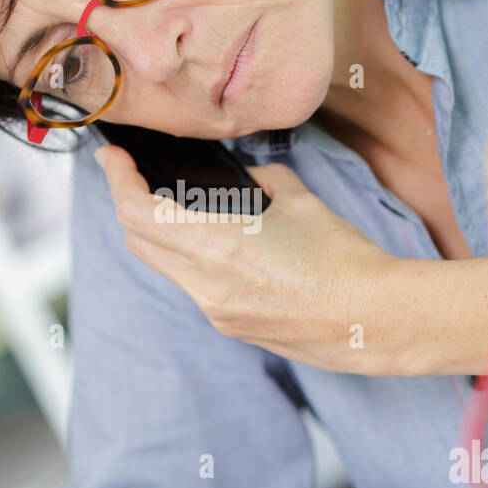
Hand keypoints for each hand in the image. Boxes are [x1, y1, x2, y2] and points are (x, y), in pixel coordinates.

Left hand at [94, 144, 396, 373]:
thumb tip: (252, 180)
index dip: (118, 181)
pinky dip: (192, 261)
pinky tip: (221, 246)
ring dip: (161, 236)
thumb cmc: (343, 260)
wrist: (373, 319)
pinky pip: (195, 288)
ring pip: (165, 267)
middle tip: (136, 178)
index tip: (113, 159)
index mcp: (214, 246)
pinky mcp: (233, 327)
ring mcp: (216, 312)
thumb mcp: (301, 202)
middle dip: (131, 205)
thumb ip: (266, 183)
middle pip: (139, 242)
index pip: (136, 212)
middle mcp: (204, 285)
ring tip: (176, 208)